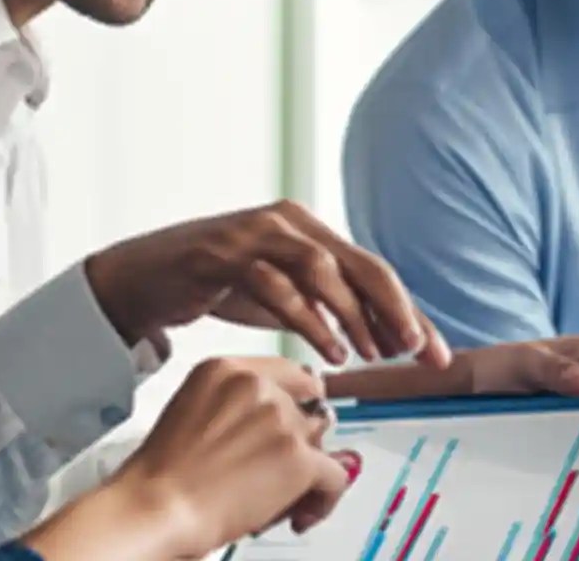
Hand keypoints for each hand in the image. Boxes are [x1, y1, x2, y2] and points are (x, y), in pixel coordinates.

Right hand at [85, 200, 451, 366]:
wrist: (144, 275)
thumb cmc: (215, 283)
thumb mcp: (281, 297)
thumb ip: (325, 309)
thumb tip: (380, 338)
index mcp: (309, 230)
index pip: (372, 271)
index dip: (409, 312)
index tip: (435, 354)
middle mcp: (290, 222)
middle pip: (360, 263)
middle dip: (396, 309)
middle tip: (415, 350)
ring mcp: (257, 234)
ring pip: (322, 268)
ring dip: (353, 315)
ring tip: (372, 355)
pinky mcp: (224, 252)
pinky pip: (276, 284)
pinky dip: (308, 318)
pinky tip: (326, 349)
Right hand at [110, 357, 358, 557]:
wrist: (156, 506)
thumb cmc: (163, 474)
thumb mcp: (194, 414)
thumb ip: (240, 411)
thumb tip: (288, 428)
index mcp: (226, 369)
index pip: (289, 373)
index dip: (297, 404)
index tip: (295, 423)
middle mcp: (257, 386)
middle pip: (309, 409)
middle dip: (299, 443)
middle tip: (277, 473)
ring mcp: (281, 419)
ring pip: (324, 443)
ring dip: (311, 472)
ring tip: (282, 499)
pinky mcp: (298, 457)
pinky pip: (337, 477)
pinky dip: (325, 501)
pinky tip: (302, 514)